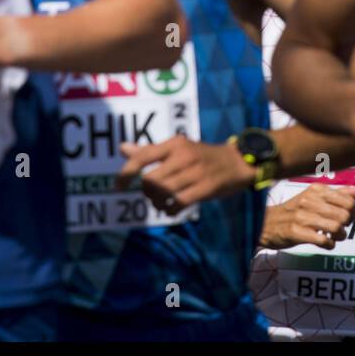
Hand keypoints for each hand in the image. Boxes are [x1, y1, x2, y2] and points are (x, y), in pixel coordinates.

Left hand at [116, 136, 256, 213]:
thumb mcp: (178, 148)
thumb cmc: (201, 156)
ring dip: (158, 203)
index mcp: (174, 144)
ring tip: (161, 204)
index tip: (117, 187)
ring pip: (164, 193)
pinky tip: (172, 211)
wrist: (237, 161)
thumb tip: (122, 148)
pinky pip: (180, 203)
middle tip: (152, 196)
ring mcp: (196, 172)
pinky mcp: (206, 188)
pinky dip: (171, 211)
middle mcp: (184, 155)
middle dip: (147, 193)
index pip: (143, 156)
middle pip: (151, 180)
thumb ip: (149, 151)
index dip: (126, 173)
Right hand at [260, 184, 354, 249]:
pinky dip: (329, 244)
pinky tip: (326, 243)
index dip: (352, 213)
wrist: (267, 223)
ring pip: (336, 227)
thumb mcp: (316, 197)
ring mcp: (301, 216)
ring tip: (333, 236)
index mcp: (316, 190)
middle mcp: (309, 200)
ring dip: (339, 236)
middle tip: (339, 229)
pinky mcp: (295, 232)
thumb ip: (342, 193)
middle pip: (344, 216)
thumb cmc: (296, 210)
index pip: (349, 201)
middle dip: (346, 226)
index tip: (345, 218)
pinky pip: (323, 240)